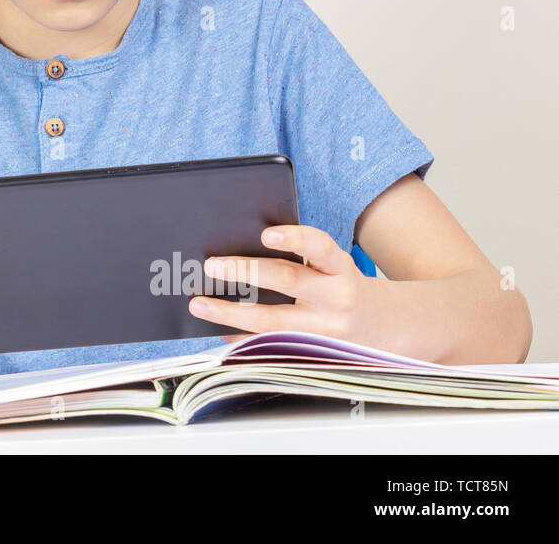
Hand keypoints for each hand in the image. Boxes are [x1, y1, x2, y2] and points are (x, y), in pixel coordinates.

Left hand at [189, 225, 381, 343]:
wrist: (386, 326)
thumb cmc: (342, 286)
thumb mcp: (332, 266)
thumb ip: (300, 258)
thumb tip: (236, 259)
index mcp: (339, 266)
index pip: (319, 247)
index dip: (294, 239)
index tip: (266, 234)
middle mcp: (336, 296)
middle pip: (288, 281)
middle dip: (245, 271)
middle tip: (211, 265)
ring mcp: (326, 328)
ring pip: (274, 321)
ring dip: (231, 313)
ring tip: (200, 304)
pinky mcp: (315, 352)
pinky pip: (273, 347)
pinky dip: (244, 340)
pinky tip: (220, 332)